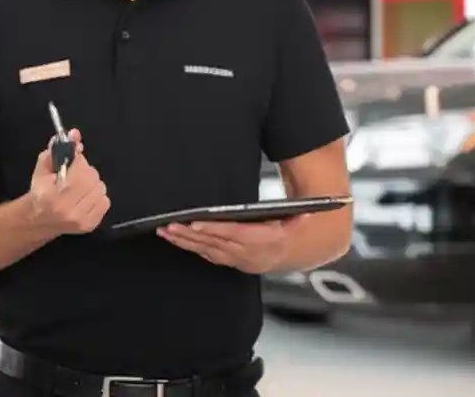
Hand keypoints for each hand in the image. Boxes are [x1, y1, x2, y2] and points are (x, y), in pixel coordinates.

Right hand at [28, 129, 109, 236]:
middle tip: (75, 175)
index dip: (77, 160)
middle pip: (91, 177)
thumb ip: (59, 149)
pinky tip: (85, 197)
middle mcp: (69, 209)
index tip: (73, 160)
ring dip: (91, 183)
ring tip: (80, 186)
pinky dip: (97, 195)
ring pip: (100, 187)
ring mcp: (81, 219)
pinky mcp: (91, 225)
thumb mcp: (43, 167)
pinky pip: (105, 201)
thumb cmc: (40, 191)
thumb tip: (76, 134)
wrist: (39, 220)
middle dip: (84, 171)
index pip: (79, 167)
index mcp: (54, 194)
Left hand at [157, 215, 309, 274]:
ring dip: (185, 242)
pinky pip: (207, 255)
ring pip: (207, 251)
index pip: (235, 235)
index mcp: (265, 243)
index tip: (195, 224)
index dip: (214, 230)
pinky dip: (190, 247)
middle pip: (215, 244)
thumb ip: (303, 216)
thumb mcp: (302, 220)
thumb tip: (309, 212)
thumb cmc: (295, 228)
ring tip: (165, 231)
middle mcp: (249, 255)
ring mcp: (239, 260)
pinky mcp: (231, 261)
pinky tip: (175, 238)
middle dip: (190, 235)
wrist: (298, 252)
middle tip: (169, 225)